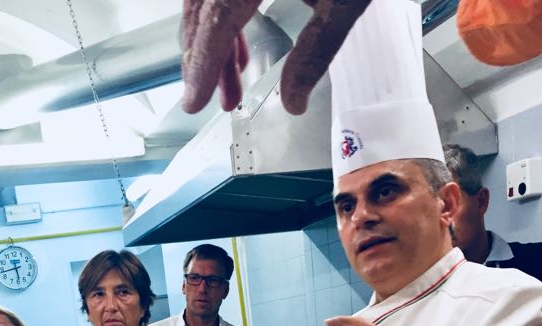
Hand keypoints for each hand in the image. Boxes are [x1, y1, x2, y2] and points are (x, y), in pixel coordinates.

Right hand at [181, 0, 373, 115]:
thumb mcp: (346, 2)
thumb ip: (315, 51)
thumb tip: (294, 98)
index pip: (217, 21)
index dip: (204, 65)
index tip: (195, 99)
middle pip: (204, 7)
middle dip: (207, 57)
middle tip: (217, 97)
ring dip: (215, 36)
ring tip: (232, 75)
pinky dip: (224, 7)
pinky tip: (236, 33)